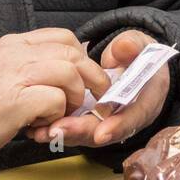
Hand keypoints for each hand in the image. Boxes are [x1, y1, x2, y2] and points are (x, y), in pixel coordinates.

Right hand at [0, 28, 111, 161]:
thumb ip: (32, 63)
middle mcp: (15, 53)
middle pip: (72, 54)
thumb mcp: (3, 69)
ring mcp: (15, 75)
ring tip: (60, 112)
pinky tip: (41, 122)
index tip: (86, 75)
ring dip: (73, 97)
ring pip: (69, 74)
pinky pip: (55, 100)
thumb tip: (71, 67)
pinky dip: (57, 114)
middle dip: (91, 77)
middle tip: (94, 96)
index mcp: (14, 43)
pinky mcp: (15, 101)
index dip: (82, 56)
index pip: (63, 37)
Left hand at [28, 29, 170, 148]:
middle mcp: (124, 116)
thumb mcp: (140, 46)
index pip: (133, 117)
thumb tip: (122, 48)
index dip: (118, 126)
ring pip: (85, 133)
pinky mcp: (86, 119)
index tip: (101, 133)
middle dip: (80, 132)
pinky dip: (54, 128)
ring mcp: (103, 120)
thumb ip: (133, 46)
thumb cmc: (137, 54)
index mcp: (144, 101)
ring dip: (62, 134)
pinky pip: (72, 127)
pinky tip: (35, 128)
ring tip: (41, 131)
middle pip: (103, 131)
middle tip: (57, 131)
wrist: (130, 62)